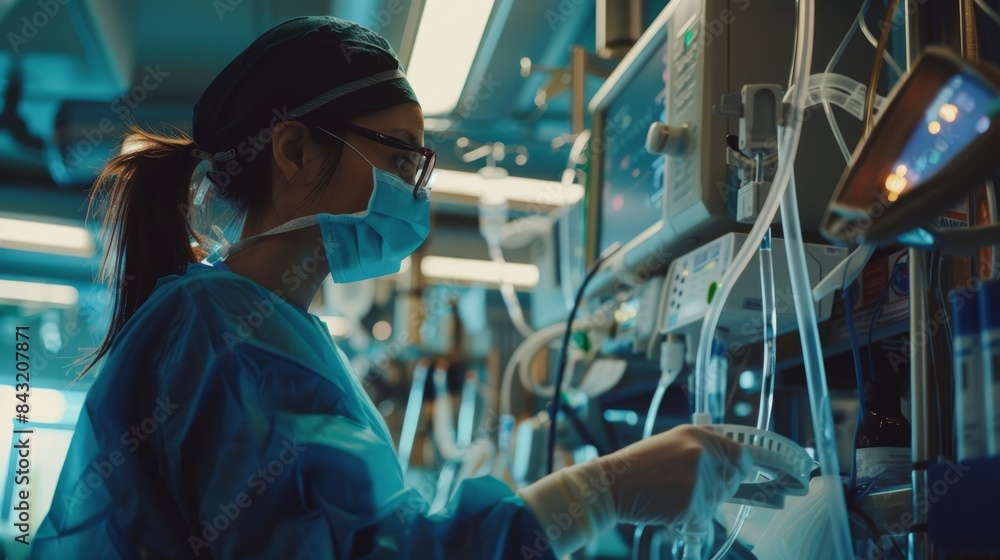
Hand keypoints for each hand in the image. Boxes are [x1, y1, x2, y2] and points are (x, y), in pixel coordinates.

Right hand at [599, 424, 751, 526]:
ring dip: (702, 503)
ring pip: (718, 501)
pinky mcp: (692, 504)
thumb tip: (729, 458)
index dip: (742, 467)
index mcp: (698, 436)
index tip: (739, 473)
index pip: (740, 454)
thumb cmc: (638, 465)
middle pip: (731, 480)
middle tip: (691, 487)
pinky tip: (670, 507)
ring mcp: (698, 480)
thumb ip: (701, 446)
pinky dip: (690, 517)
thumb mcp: (671, 442)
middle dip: (718, 488)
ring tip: (673, 495)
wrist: (613, 484)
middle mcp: (702, 454)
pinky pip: (703, 517)